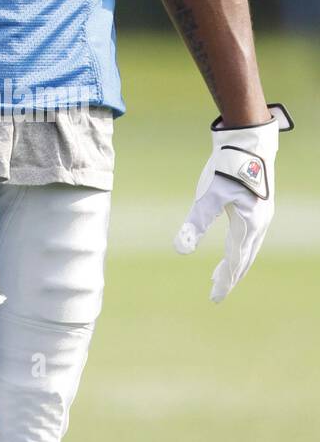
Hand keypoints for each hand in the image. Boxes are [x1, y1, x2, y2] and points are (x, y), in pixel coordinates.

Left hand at [173, 104, 292, 301]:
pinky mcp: (258, 206)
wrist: (247, 142)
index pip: (234, 262)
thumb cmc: (228, 168)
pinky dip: (239, 247)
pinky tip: (232, 245)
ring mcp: (261, 216)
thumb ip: (195, 223)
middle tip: (214, 292)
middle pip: (243, 259)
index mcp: (249, 226)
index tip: (214, 298)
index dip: (223, 281)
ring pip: (248, 248)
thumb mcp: (208, 195)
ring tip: (219, 274)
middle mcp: (259, 225)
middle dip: (228, 276)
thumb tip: (180, 250)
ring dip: (234, 263)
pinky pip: (249, 235)